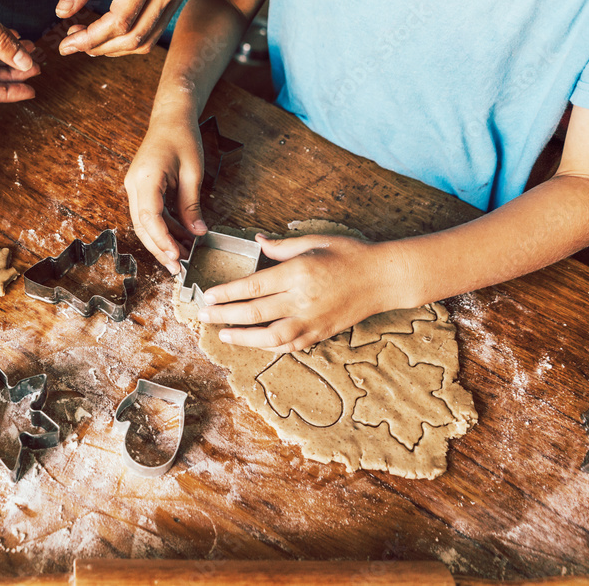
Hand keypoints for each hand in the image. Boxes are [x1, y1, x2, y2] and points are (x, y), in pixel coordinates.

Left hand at [58, 0, 188, 56]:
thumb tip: (63, 11)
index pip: (120, 20)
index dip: (91, 37)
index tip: (66, 43)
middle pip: (133, 36)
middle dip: (98, 47)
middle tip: (71, 43)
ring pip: (145, 41)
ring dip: (113, 49)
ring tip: (86, 41)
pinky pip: (153, 33)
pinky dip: (128, 41)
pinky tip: (107, 35)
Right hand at [124, 118, 206, 272]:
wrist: (171, 118)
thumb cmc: (183, 138)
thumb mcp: (193, 173)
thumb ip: (192, 204)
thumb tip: (197, 232)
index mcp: (146, 177)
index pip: (149, 216)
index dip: (161, 239)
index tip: (175, 255)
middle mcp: (134, 185)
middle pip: (142, 226)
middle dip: (159, 248)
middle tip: (176, 268)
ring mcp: (135, 187)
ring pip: (144, 224)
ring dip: (161, 241)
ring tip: (182, 257)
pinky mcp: (141, 189)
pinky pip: (150, 215)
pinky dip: (163, 229)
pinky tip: (179, 240)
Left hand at [197, 234, 403, 351]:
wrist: (384, 278)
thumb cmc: (351, 254)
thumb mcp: (315, 241)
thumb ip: (282, 247)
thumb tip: (257, 242)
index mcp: (298, 273)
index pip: (252, 287)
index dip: (226, 293)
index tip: (208, 296)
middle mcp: (302, 300)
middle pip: (254, 313)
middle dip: (224, 316)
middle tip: (203, 316)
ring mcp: (312, 320)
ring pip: (269, 337)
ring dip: (242, 337)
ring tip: (223, 334)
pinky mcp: (321, 333)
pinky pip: (289, 346)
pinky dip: (268, 346)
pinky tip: (253, 342)